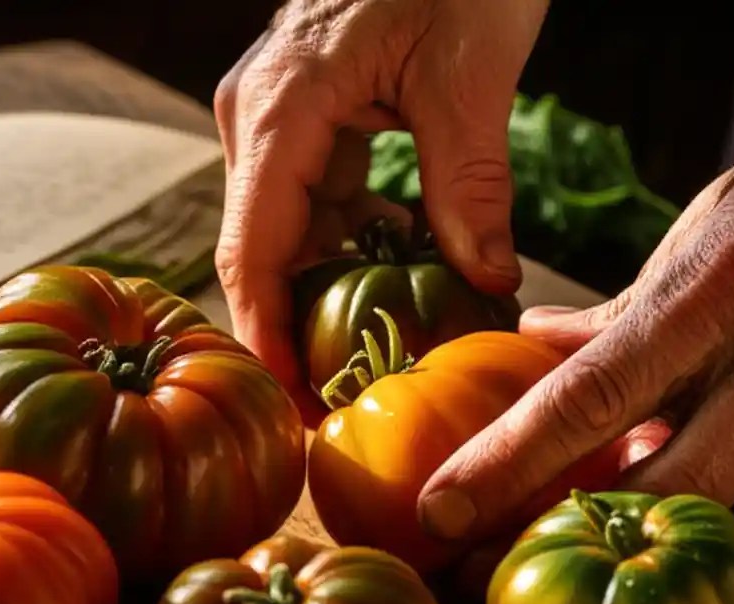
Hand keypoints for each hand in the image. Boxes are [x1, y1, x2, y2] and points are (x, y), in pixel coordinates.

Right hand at [212, 0, 548, 405]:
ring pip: (287, 228)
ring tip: (383, 344)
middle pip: (262, 248)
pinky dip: (350, 241)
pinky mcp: (305, 114)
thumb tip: (484, 283)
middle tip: (351, 391)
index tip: (293, 398)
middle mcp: (258, 117)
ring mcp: (276, 116)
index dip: (266, 333)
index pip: (250, 249)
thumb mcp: (467, 75)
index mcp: (280, 110)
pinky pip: (313, 199)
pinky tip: (398, 269)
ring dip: (331, 285)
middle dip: (301, 322)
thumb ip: (468, 186)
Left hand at [418, 90, 733, 564]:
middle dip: (579, 538)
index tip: (441, 512)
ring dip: (683, 540)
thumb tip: (541, 338)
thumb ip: (630, 304)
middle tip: (508, 562)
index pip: (586, 397)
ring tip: (635, 529)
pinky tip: (731, 511)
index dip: (504, 465)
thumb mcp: (712, 227)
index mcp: (713, 291)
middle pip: (663, 489)